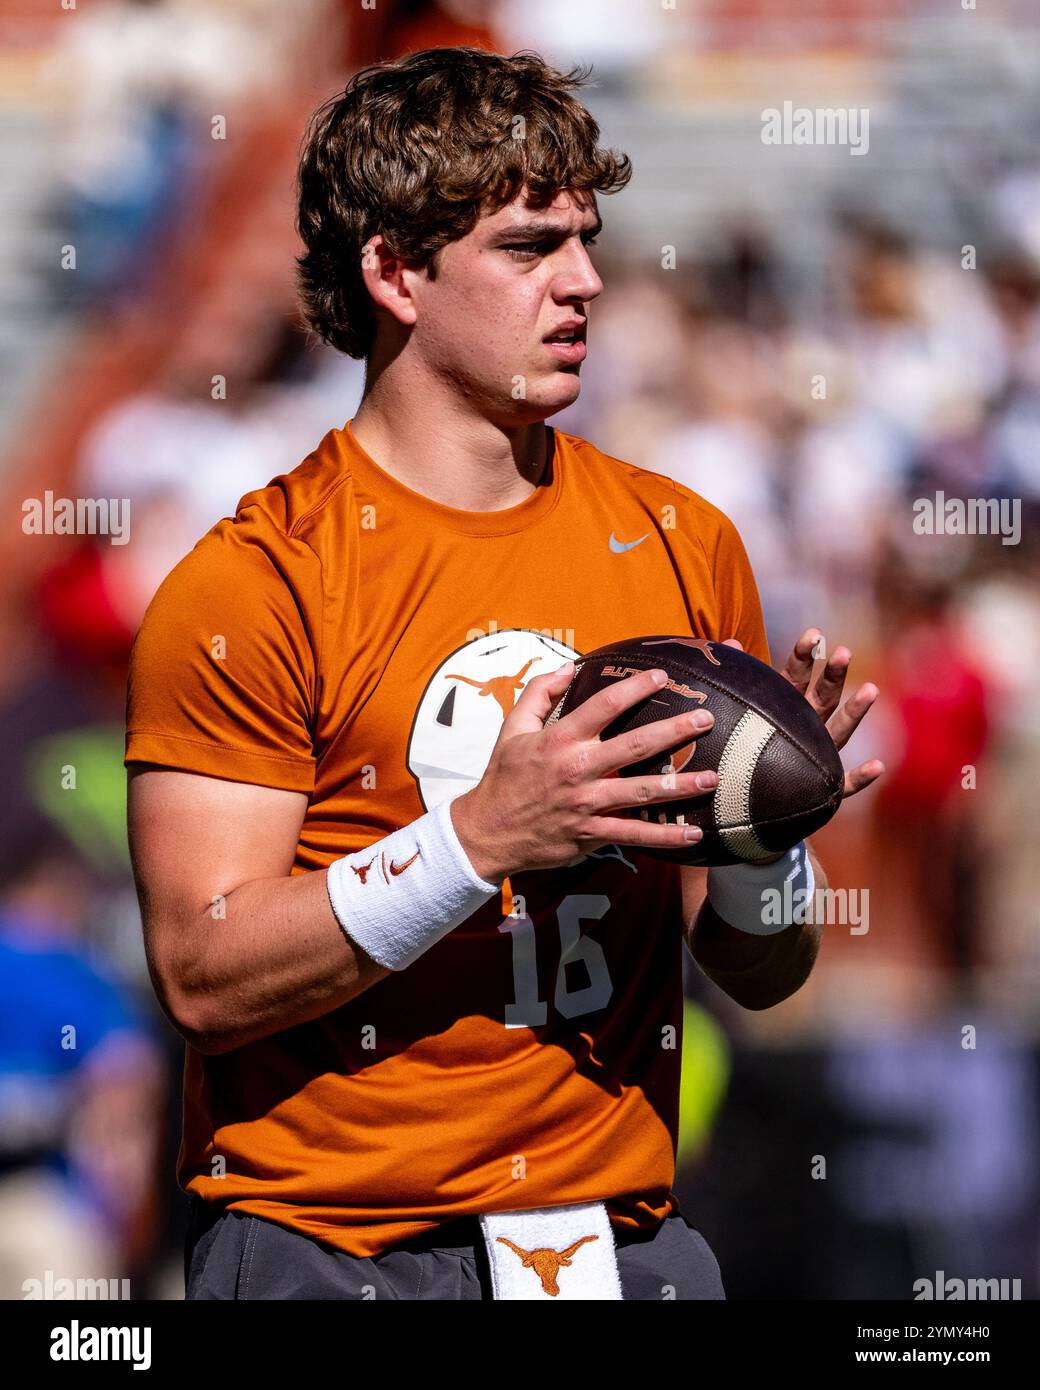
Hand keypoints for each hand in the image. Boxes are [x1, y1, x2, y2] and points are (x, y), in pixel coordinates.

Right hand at [452, 662, 719, 882]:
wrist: (488, 831)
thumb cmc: (503, 776)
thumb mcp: (512, 728)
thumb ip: (539, 692)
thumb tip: (570, 666)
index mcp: (561, 739)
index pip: (605, 705)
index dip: (636, 688)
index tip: (663, 676)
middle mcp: (579, 768)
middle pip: (636, 745)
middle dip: (675, 730)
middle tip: (705, 719)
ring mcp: (588, 803)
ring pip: (644, 791)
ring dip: (682, 785)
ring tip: (714, 777)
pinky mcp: (592, 833)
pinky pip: (635, 834)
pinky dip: (665, 837)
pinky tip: (693, 833)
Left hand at [722, 630, 884, 797]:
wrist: (744, 799)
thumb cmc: (741, 748)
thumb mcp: (737, 710)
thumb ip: (736, 679)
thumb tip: (728, 645)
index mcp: (785, 707)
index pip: (796, 675)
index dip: (804, 655)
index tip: (813, 634)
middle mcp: (807, 727)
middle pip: (824, 697)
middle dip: (833, 675)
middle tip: (842, 652)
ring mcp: (820, 756)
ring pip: (840, 732)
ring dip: (855, 712)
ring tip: (871, 689)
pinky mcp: (825, 789)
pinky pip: (845, 785)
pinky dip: (861, 777)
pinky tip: (877, 766)